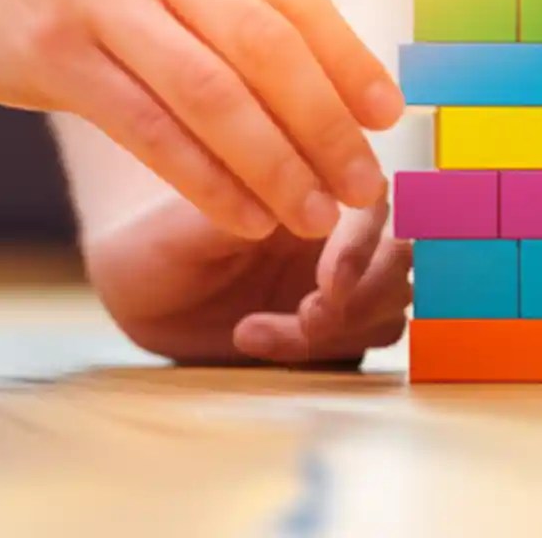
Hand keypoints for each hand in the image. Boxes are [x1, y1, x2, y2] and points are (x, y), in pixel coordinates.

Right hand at [0, 0, 401, 239]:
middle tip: (361, 184)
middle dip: (324, 125)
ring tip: (314, 214)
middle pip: (264, 46)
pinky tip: (245, 215)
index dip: (348, 61)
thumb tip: (332, 80)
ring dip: (274, 164)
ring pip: (210, 94)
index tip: (386, 116)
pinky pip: (148, 129)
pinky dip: (206, 180)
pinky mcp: (51, 53)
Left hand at [84, 191, 410, 364]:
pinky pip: (364, 342)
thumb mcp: (178, 231)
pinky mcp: (339, 326)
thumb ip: (233, 211)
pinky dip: (323, 352)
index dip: (363, 247)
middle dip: (365, 295)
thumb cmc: (153, 247)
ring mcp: (343, 280)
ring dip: (341, 329)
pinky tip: (255, 341)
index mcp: (312, 189)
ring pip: (390, 304)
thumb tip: (281, 205)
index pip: (371, 205)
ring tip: (254, 334)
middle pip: (399, 257)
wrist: (142, 299)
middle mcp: (338, 230)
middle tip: (307, 320)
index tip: (329, 286)